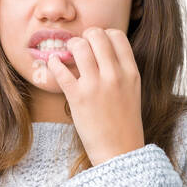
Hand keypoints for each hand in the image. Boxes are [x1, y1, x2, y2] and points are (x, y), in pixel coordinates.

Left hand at [45, 27, 144, 165]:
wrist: (119, 152)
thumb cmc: (124, 124)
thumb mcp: (132, 92)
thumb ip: (122, 71)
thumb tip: (105, 53)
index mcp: (131, 73)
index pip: (117, 36)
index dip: (104, 34)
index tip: (97, 43)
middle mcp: (115, 75)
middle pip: (97, 36)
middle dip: (85, 36)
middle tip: (80, 45)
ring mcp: (96, 86)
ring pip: (80, 47)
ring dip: (70, 45)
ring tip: (67, 53)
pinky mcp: (78, 98)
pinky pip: (61, 69)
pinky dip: (54, 63)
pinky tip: (53, 64)